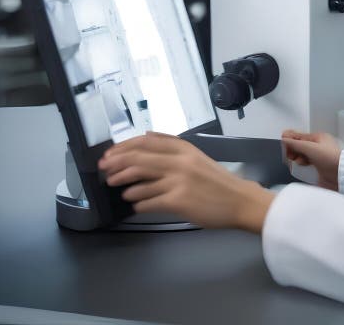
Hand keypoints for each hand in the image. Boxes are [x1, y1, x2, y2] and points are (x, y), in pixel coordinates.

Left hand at [98, 132, 274, 233]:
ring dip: (126, 187)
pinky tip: (137, 206)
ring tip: (120, 190)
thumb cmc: (217, 181)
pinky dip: (139, 204)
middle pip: (139, 158)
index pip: (146, 141)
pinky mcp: (178, 200)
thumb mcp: (196, 157)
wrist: (239, 200)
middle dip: (117, 164)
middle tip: (105, 170)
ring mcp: (178, 180)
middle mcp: (180, 161)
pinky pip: (148, 202)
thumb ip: (173, 149)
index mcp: (184, 148)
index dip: (124, 147)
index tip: (110, 154)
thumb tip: (146, 137)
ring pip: (140, 181)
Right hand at [281, 130, 341, 190]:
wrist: (341, 174)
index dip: (290, 139)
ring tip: (295, 160)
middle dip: (293, 148)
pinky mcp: (319, 166)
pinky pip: (307, 162)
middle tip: (289, 155)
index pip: (300, 136)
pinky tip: (301, 164)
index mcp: (318, 137)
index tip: (282, 144)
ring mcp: (319, 155)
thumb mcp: (310, 148)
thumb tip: (284, 139)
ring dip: (297, 156)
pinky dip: (302, 162)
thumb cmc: (329, 158)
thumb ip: (296, 144)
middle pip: (300, 144)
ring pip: (303, 154)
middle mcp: (318, 145)